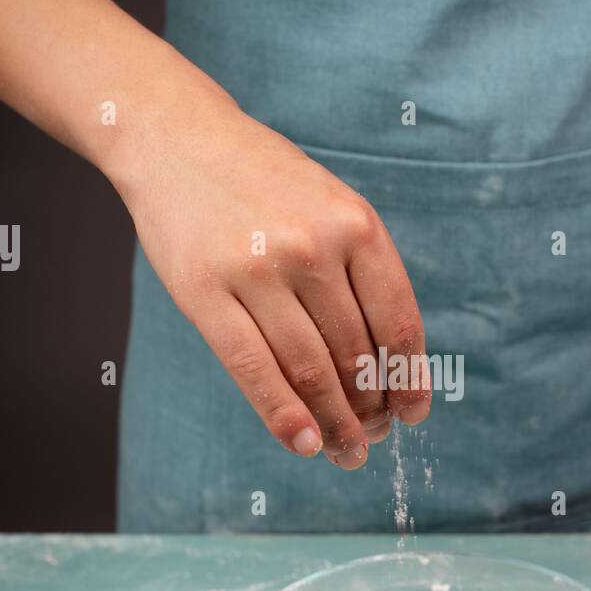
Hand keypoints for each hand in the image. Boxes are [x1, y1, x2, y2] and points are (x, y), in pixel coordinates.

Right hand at [111, 91, 430, 467]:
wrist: (179, 139)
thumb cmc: (264, 183)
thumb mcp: (330, 206)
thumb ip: (360, 272)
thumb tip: (390, 365)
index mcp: (356, 224)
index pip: (398, 321)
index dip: (409, 379)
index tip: (412, 414)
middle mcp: (313, 246)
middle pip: (356, 354)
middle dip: (370, 409)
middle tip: (371, 439)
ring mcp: (258, 269)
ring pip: (311, 369)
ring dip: (335, 423)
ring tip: (345, 451)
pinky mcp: (205, 292)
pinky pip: (254, 368)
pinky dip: (284, 415)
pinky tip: (305, 443)